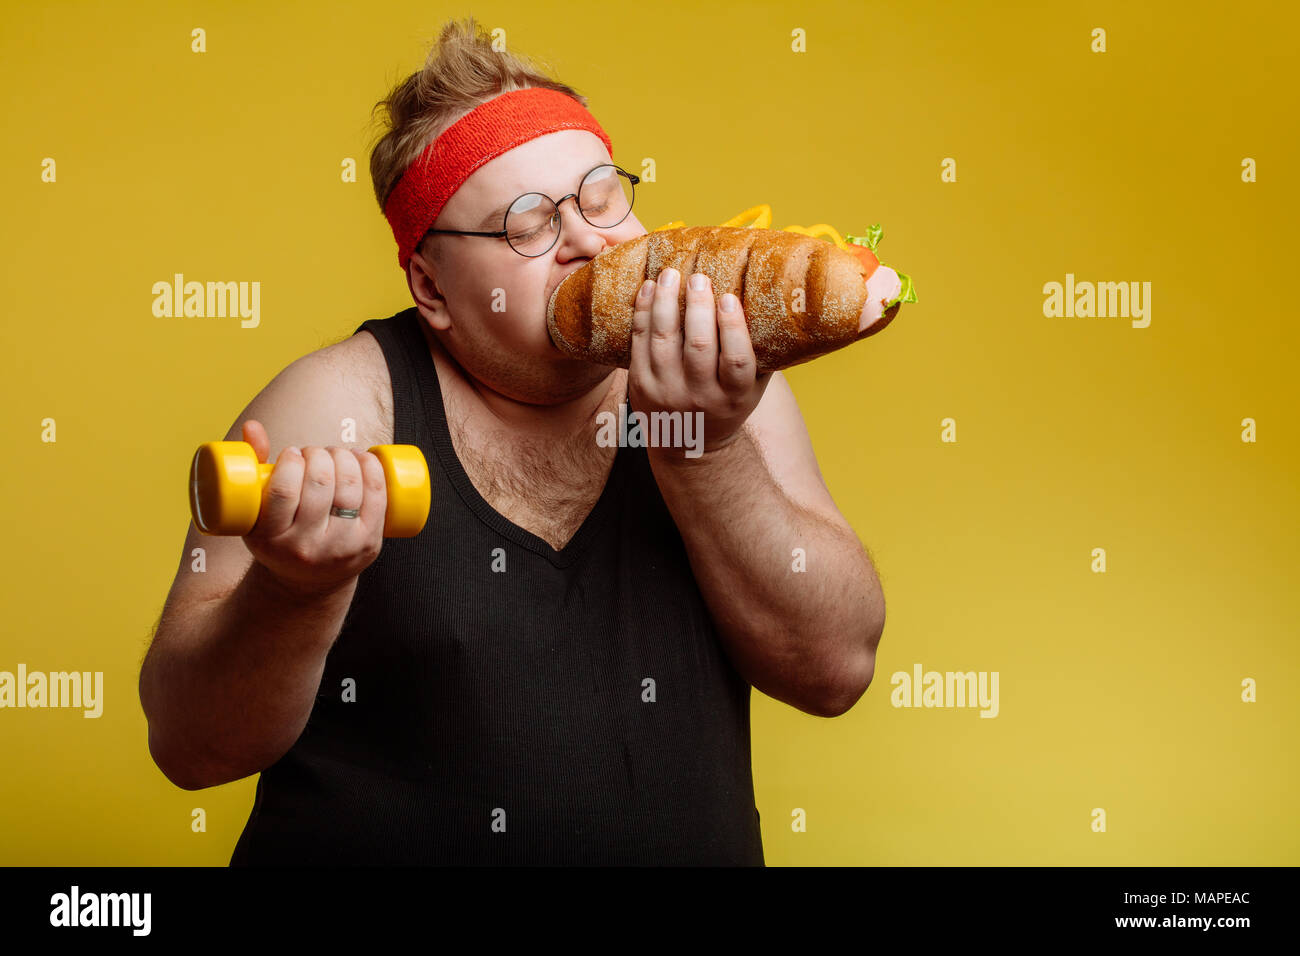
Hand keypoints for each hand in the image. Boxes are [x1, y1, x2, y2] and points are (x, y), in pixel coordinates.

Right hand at [239, 419, 387, 598]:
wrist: (308, 582)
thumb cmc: (278, 537)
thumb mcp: (255, 515)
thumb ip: (250, 471)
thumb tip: (252, 425)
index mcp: (271, 541)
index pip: (284, 492)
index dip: (291, 462)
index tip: (292, 452)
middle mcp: (307, 548)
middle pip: (320, 486)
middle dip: (319, 455)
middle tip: (316, 453)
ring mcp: (342, 547)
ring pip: (349, 489)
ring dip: (344, 458)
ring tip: (336, 454)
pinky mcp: (369, 544)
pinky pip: (377, 499)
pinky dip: (372, 470)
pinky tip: (363, 458)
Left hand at [628, 268, 772, 455]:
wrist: (688, 441)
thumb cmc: (726, 402)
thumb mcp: (751, 388)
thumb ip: (760, 354)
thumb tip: (771, 300)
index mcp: (734, 396)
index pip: (736, 361)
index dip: (732, 328)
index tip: (728, 297)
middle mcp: (700, 397)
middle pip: (698, 347)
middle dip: (697, 308)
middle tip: (698, 278)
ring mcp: (666, 392)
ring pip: (664, 341)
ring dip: (665, 303)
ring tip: (670, 274)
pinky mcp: (640, 386)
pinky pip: (639, 343)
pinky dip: (642, 313)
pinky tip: (648, 288)